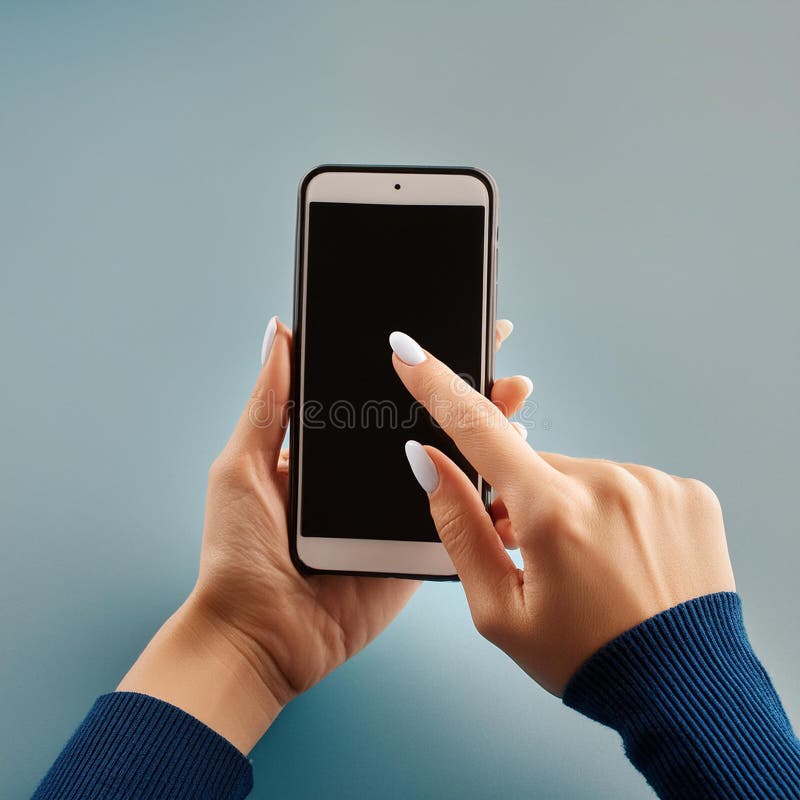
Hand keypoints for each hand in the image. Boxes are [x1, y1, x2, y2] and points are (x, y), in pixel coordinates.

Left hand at [119, 318, 525, 751]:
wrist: (258, 637)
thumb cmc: (237, 553)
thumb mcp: (242, 464)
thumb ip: (269, 403)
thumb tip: (278, 333)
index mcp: (329, 451)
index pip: (376, 396)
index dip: (412, 366)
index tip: (445, 328)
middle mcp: (366, 477)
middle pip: (422, 425)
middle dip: (463, 392)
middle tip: (496, 354)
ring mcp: (393, 515)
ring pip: (447, 467)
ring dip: (483, 436)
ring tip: (514, 401)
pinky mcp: (412, 553)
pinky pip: (453, 519)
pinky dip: (483, 496)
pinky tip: (509, 467)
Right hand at [391, 331, 735, 695]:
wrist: (684, 691)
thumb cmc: (587, 659)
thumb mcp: (500, 611)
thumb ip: (458, 528)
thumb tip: (428, 464)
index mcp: (552, 513)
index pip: (477, 429)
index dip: (435, 385)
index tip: (409, 351)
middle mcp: (606, 483)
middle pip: (532, 465)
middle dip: (521, 498)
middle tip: (535, 555)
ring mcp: (653, 483)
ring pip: (580, 475)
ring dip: (570, 505)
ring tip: (590, 565)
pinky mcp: (686, 491)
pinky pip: (626, 482)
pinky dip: (613, 509)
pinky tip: (624, 555)